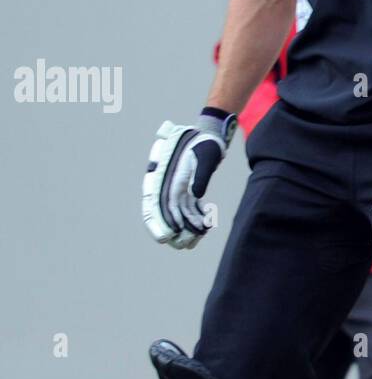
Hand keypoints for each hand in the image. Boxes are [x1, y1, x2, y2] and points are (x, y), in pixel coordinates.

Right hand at [142, 112, 235, 249]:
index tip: (169, 236)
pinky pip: (188, 211)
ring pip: (177, 217)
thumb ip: (200, 174)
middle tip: (188, 242)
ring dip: (188, 228)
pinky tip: (207, 221)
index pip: (155, 205)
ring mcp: (176, 190)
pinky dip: (196, 219)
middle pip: (163, 215)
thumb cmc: (205, 144)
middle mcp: (166, 187)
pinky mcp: (187, 192)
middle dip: (174, 232)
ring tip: (202, 231)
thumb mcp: (205, 156)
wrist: (209, 136)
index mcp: (165, 177)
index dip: (160, 222)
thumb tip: (196, 194)